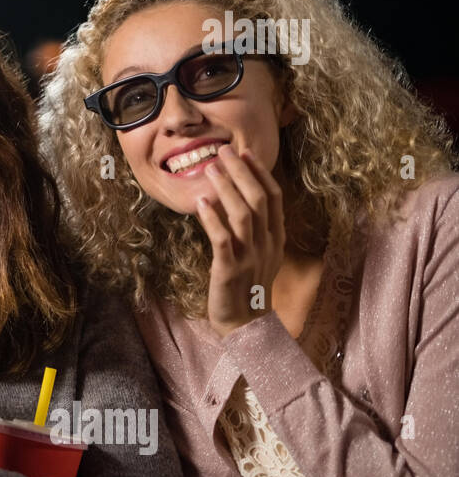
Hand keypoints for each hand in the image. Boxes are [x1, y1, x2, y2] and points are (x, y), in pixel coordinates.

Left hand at [194, 145, 285, 337]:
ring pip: (243, 216)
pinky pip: (223, 240)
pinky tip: (201, 203)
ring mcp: (250, 257)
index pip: (274, 198)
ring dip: (226, 189)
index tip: (246, 152)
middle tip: (223, 151)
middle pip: (259, 200)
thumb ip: (253, 227)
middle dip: (241, 172)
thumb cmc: (247, 285)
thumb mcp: (258, 253)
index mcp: (275, 238)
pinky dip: (212, 219)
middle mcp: (266, 245)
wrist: (245, 325)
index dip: (260, 173)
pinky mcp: (229, 270)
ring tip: (211, 169)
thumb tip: (237, 196)